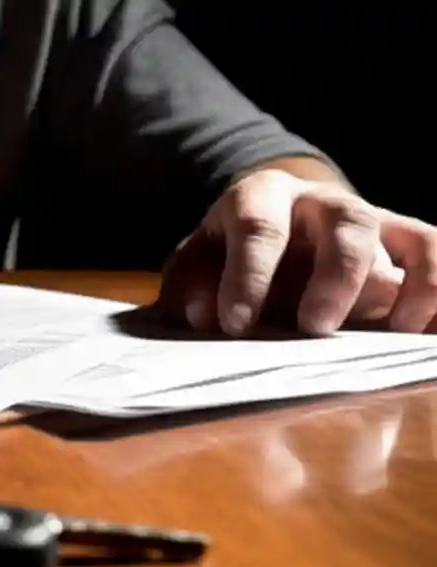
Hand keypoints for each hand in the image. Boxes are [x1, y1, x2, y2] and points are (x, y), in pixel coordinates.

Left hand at [157, 168, 436, 335]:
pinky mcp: (403, 244)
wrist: (266, 227)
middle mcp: (323, 202)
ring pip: (409, 235)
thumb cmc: (225, 254)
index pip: (259, 228)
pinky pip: (436, 252)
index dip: (248, 276)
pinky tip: (426, 329)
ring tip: (397, 330)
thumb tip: (204, 314)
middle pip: (348, 220)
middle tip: (314, 327)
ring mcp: (371, 220)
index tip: (235, 324)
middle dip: (335, 275)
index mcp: (263, 198)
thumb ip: (192, 285)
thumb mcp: (195, 264)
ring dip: (413, 281)